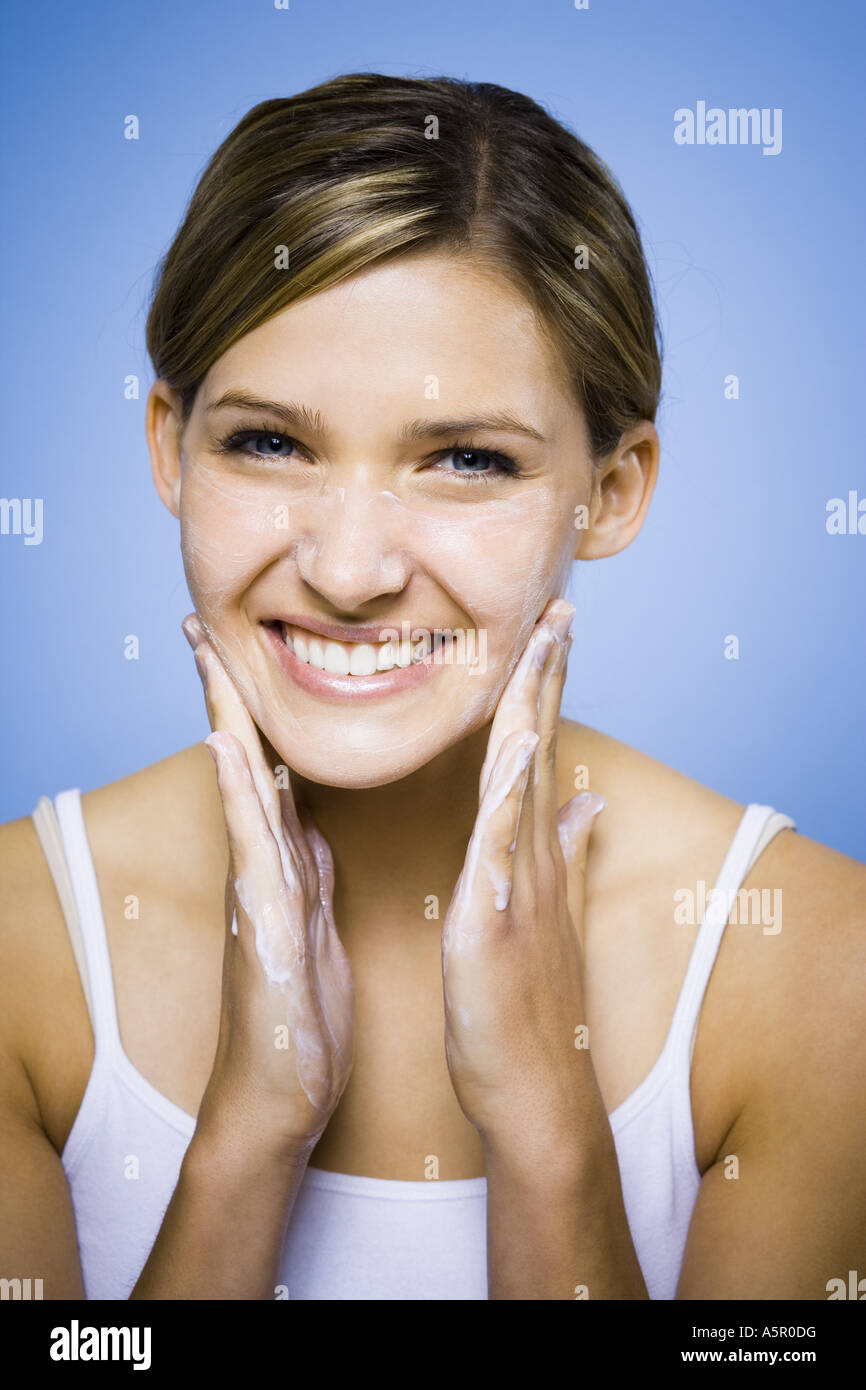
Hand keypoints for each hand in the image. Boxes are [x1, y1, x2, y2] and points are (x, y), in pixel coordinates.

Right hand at [182, 613, 354, 1160]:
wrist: (284, 1094)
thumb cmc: (301, 1015)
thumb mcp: (313, 927)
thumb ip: (306, 872)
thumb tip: (306, 827)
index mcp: (284, 863)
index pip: (270, 769)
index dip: (258, 707)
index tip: (244, 647)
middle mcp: (262, 865)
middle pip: (243, 761)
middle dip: (224, 692)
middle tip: (201, 624)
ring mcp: (258, 889)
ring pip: (240, 787)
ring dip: (224, 719)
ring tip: (208, 656)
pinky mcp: (265, 921)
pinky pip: (252, 845)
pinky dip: (240, 794)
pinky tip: (228, 748)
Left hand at [440, 598, 606, 1171]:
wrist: (532, 1086)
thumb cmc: (524, 1005)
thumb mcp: (542, 913)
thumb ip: (566, 852)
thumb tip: (589, 799)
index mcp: (530, 851)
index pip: (538, 752)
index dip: (543, 690)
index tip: (547, 630)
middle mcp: (532, 854)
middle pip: (540, 744)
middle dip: (549, 673)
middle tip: (559, 606)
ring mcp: (519, 879)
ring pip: (526, 776)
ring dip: (536, 705)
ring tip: (546, 642)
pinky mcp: (496, 913)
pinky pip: (505, 841)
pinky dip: (513, 789)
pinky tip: (519, 743)